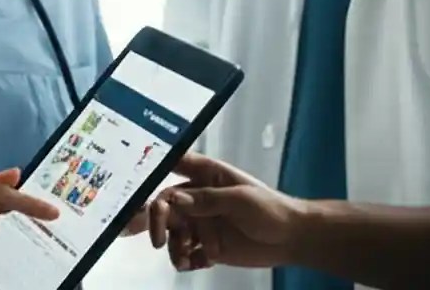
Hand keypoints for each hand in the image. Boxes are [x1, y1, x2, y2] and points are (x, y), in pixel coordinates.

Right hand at [147, 153, 306, 271]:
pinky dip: (184, 260)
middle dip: (155, 220)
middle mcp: (198, 198)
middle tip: (154, 239)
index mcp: (206, 177)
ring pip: (173, 233)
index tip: (137, 181)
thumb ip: (206, 200)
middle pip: (166, 205)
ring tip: (182, 259)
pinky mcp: (207, 246)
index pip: (175, 165)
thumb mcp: (239, 199)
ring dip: (173, 246)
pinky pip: (186, 253)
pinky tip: (192, 264)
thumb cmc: (269, 209)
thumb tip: (173, 199)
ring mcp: (202, 223)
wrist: (292, 240)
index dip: (154, 167)